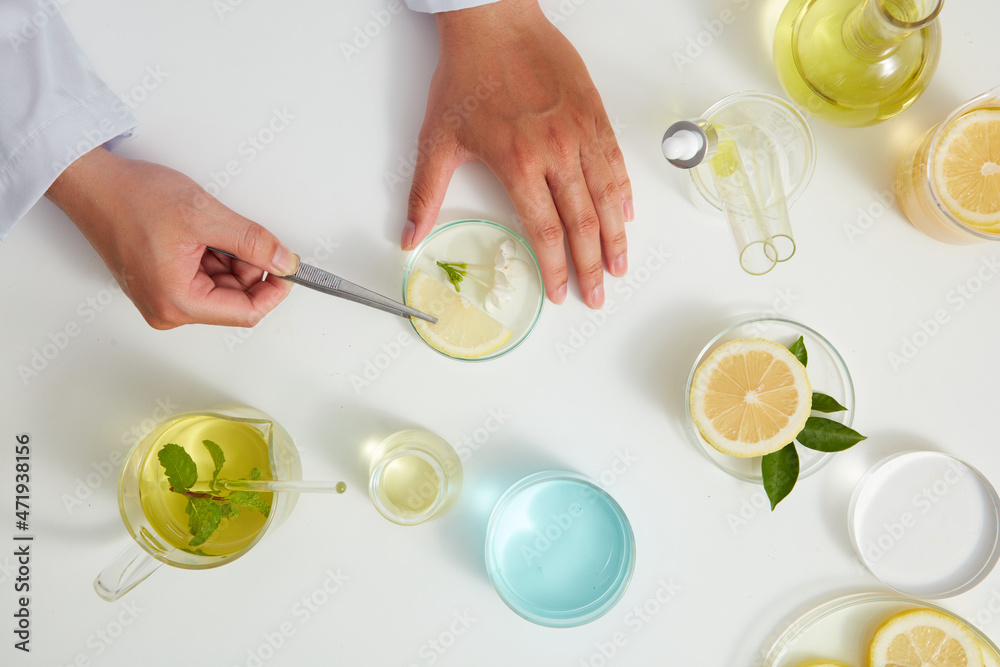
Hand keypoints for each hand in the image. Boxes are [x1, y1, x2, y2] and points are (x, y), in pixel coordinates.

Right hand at [46, 147, 298, 328]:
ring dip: (231, 259)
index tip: (287, 267)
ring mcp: (162, 299)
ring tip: (211, 227)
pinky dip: (214, 256)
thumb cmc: (131, 198)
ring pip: (221, 287)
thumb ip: (253, 243)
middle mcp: (167, 310)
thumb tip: (284, 262)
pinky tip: (201, 233)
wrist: (92, 183)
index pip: (247, 312)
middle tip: (245, 235)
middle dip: (249, 268)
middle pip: (235, 300)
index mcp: (177, 302)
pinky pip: (203, 278)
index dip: (274, 290)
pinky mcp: (160, 285)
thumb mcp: (206, 216)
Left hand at [402, 0, 632, 308]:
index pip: (545, 232)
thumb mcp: (436, 140)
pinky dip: (622, 192)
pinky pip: (615, 161)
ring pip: (606, 197)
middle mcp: (555, 152)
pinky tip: (624, 214)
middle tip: (597, 294)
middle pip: (581, 224)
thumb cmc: (466, 77)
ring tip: (619, 266)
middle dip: (590, 267)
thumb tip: (409, 236)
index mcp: (518, 164)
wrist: (493, 23)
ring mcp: (580, 133)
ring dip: (615, 238)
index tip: (560, 291)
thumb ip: (425, 195)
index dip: (556, 268)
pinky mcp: (594, 114)